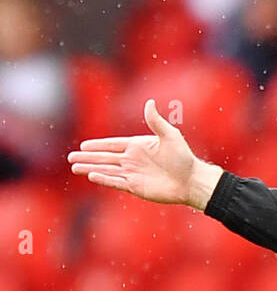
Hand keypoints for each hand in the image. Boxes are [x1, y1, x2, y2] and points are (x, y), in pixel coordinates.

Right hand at [67, 98, 221, 208]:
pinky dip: (104, 179)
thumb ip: (156, 121)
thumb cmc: (183, 157)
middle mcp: (132, 160)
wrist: (191, 181)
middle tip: (71, 158)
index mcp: (137, 146)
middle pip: (104, 158)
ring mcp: (133, 174)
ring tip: (75, 168)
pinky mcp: (136, 187)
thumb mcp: (170, 135)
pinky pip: (116, 182)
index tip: (83, 145)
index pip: (112, 145)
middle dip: (87, 158)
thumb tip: (149, 103)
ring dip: (91, 168)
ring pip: (107, 170)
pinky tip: (92, 176)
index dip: (97, 145)